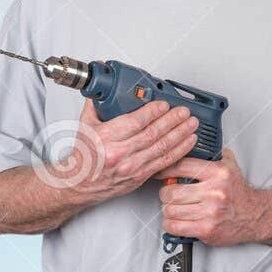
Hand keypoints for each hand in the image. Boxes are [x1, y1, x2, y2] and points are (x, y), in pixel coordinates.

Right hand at [48, 100, 199, 201]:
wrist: (79, 184)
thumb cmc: (83, 157)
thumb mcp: (85, 126)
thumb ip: (95, 105)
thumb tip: (100, 87)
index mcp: (106, 138)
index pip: (135, 122)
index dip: (153, 112)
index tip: (164, 104)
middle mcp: (120, 153)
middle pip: (153, 134)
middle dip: (172, 121)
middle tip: (184, 111)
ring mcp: (132, 167)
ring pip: (162, 148)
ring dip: (180, 134)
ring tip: (191, 124)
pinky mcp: (139, 177)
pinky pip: (164, 162)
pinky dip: (179, 151)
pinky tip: (187, 142)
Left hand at [154, 149, 266, 245]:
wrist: (255, 216)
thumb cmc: (238, 193)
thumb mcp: (230, 166)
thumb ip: (213, 154)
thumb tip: (190, 144)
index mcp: (218, 173)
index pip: (181, 167)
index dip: (165, 171)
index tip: (159, 174)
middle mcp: (215, 191)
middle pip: (171, 191)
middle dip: (166, 194)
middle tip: (169, 194)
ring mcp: (211, 212)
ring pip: (170, 210)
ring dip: (168, 210)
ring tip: (174, 208)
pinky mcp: (207, 229)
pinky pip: (175, 227)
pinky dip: (170, 224)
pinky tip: (176, 220)